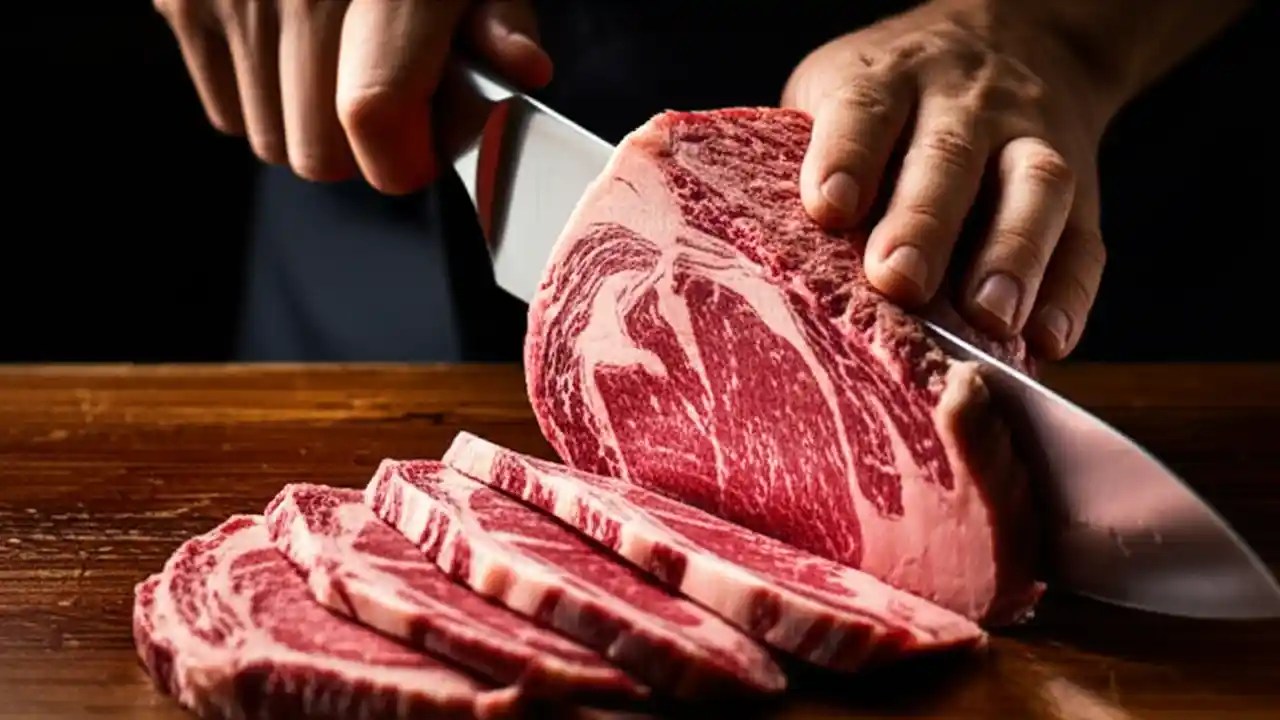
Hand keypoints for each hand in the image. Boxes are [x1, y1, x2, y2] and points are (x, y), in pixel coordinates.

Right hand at [153, 0, 552, 193]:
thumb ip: (501, 16)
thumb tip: (524, 68)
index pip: (374, 113)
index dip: (404, 157)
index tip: (423, 150)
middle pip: (319, 153)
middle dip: (365, 151)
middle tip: (391, 102)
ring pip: (270, 143)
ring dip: (313, 128)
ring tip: (341, 69)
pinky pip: (225, 113)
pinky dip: (264, 100)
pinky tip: (294, 52)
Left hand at [782, 0, 1112, 359]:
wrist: (1012, 36)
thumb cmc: (890, 99)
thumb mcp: (839, 92)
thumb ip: (805, 155)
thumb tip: (743, 250)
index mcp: (890, 80)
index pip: (865, 110)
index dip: (846, 156)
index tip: (828, 208)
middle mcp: (966, 104)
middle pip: (949, 157)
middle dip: (925, 221)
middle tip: (897, 280)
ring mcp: (1030, 141)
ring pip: (1034, 189)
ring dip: (1013, 256)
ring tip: (989, 320)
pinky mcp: (1081, 190)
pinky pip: (1086, 239)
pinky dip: (1072, 293)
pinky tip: (1050, 340)